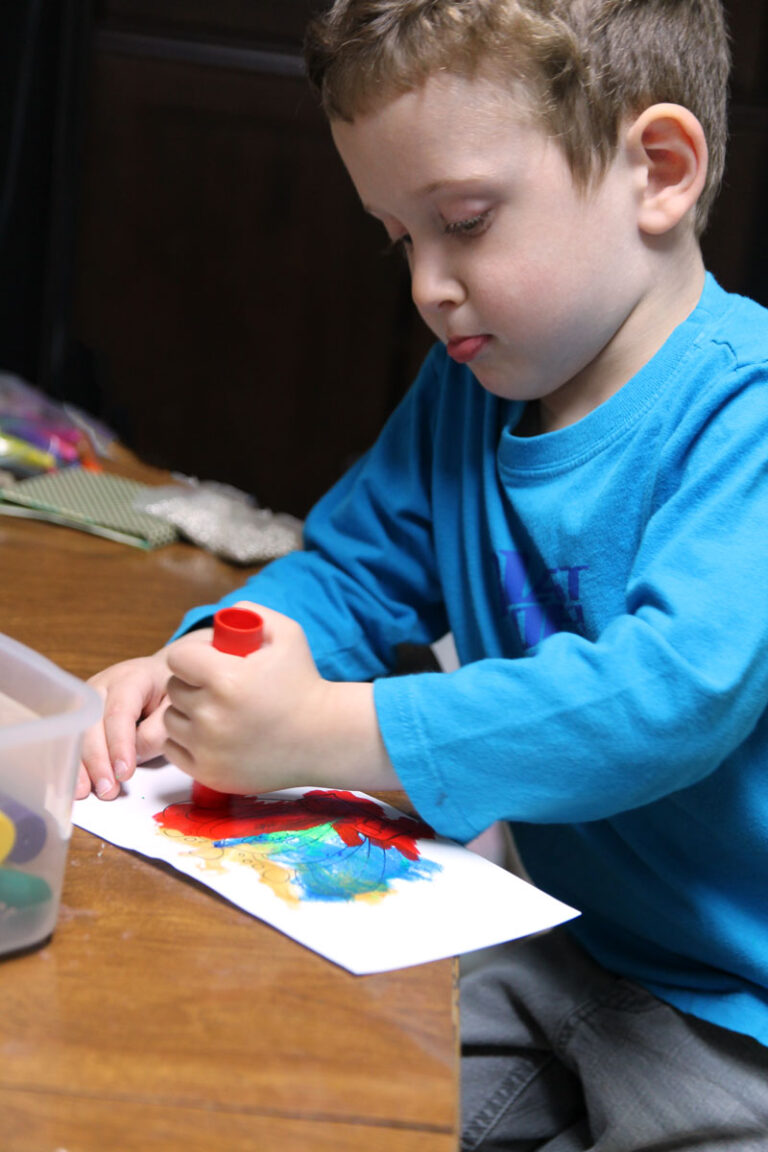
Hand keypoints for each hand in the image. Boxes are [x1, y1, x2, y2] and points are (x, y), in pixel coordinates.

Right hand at [76, 629, 212, 799]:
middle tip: (108, 789)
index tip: (125, 772)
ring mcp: (89, 701)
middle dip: (98, 760)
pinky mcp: (84, 717)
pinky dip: (77, 765)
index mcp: (131, 678)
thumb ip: (159, 730)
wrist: (165, 676)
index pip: (119, 711)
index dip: (119, 743)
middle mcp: (104, 686)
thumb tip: (135, 755)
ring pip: (78, 733)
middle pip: (92, 723)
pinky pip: (75, 741)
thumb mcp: (176, 706)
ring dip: (82, 766)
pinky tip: (79, 785)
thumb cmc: (172, 692)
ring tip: (89, 792)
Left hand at [163, 603, 397, 794]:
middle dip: (191, 683)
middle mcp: (211, 716)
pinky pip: (174, 749)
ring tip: (213, 711)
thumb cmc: (304, 684)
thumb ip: (252, 613)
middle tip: (215, 686)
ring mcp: (208, 749)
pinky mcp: (208, 773)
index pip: (178, 658)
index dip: (192, 656)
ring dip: (186, 712)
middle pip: (173, 689)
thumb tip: (224, 613)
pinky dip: (186, 741)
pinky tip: (209, 735)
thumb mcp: (288, 634)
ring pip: (171, 720)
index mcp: (226, 679)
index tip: (209, 661)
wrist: (324, 738)